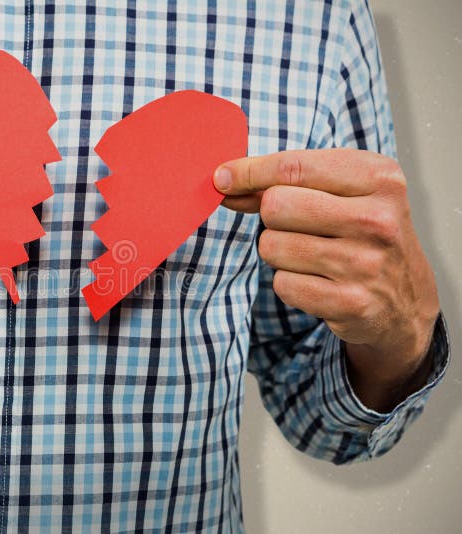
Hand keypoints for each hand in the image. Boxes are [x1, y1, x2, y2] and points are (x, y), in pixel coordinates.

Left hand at [214, 148, 438, 411]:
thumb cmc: (364, 232)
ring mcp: (365, 264)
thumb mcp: (342, 191)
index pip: (293, 167)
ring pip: (272, 246)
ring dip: (278, 251)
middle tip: (296, 227)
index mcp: (378, 178)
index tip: (222, 178)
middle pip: (275, 206)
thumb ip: (285, 181)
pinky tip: (316, 281)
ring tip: (310, 255)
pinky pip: (282, 284)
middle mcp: (377, 219)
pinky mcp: (351, 303)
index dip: (248, 172)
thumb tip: (226, 182)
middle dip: (271, 217)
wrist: (404, 297)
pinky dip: (289, 283)